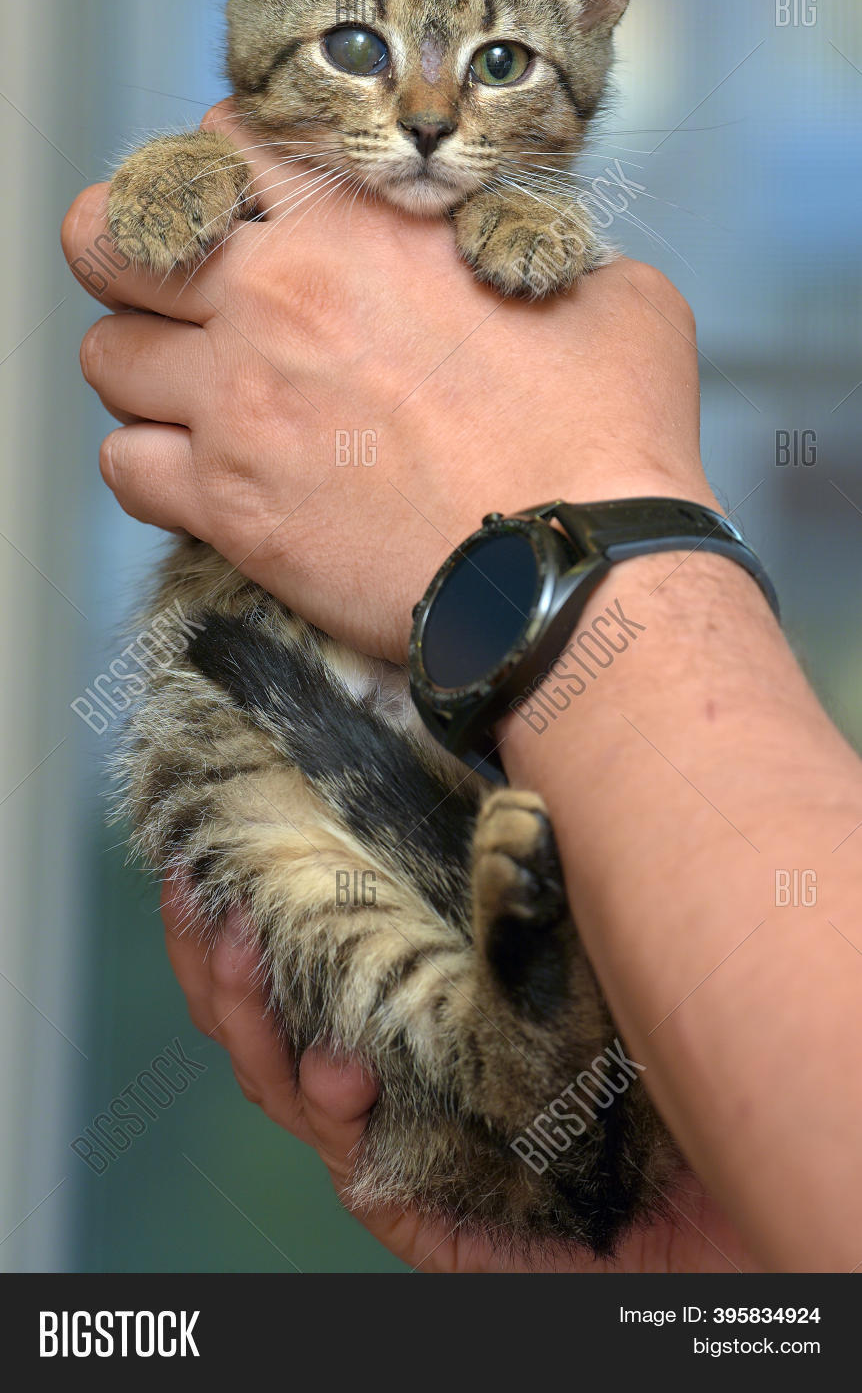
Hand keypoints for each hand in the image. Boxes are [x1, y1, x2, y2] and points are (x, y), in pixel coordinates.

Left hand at [63, 100, 712, 662]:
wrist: (582, 572)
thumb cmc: (608, 437)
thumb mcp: (609, 294)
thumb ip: (537, 251)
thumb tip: (524, 255)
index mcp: (357, 227)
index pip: (215, 144)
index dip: (226, 172)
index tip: (248, 213)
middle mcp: (274, 304)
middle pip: (106, 240)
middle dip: (132, 254)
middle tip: (178, 290)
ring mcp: (240, 409)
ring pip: (107, 358)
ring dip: (144, 367)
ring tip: (200, 391)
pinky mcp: (232, 511)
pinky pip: (124, 468)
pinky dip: (149, 465)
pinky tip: (202, 471)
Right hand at [163, 877, 754, 1272]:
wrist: (745, 1122)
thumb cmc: (644, 989)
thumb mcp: (542, 893)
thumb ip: (485, 836)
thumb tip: (423, 714)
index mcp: (400, 985)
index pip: (287, 954)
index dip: (225, 912)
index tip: (192, 859)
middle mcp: (392, 1058)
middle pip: (263, 1024)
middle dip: (216, 965)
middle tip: (201, 906)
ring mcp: (408, 1137)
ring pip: (291, 1089)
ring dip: (252, 1027)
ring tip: (240, 962)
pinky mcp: (434, 1212)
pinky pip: (360, 1169)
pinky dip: (335, 1116)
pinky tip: (339, 1067)